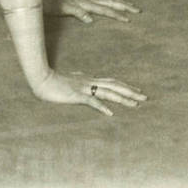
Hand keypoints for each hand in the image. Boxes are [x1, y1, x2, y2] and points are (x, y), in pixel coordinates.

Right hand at [32, 68, 146, 115]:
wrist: (42, 80)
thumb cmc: (54, 81)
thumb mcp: (70, 79)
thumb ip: (78, 78)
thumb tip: (83, 75)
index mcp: (90, 79)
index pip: (112, 82)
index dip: (125, 86)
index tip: (137, 90)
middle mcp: (90, 82)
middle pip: (115, 86)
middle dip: (131, 92)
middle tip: (145, 97)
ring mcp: (84, 88)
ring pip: (108, 93)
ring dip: (123, 98)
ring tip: (135, 104)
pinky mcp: (76, 95)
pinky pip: (92, 101)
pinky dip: (102, 107)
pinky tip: (111, 113)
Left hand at [41, 0, 140, 24]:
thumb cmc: (52, 3)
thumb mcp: (63, 9)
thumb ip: (77, 13)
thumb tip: (90, 20)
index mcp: (86, 4)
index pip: (106, 10)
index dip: (118, 15)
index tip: (130, 20)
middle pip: (111, 2)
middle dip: (125, 7)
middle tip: (139, 10)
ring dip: (120, 3)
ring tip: (131, 5)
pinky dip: (110, 1)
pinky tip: (111, 2)